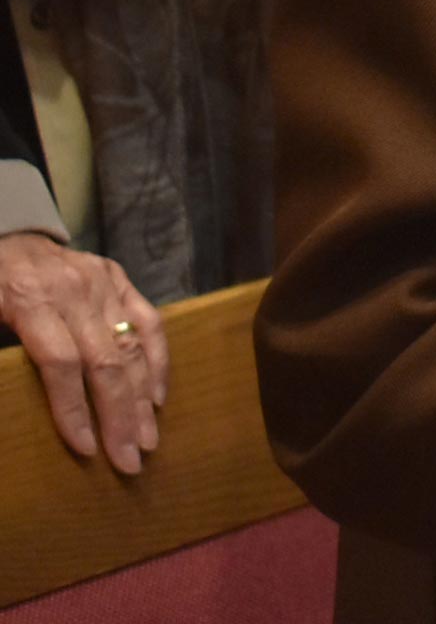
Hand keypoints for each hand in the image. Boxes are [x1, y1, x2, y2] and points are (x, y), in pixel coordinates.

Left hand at [0, 231, 165, 472]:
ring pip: (131, 346)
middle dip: (119, 415)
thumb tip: (6, 416)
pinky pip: (149, 322)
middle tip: (130, 460)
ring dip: (142, 398)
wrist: (6, 238)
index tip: (86, 450)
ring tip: (148, 439)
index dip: (73, 409)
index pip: (60, 363)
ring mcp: (103, 283)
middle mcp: (74, 292)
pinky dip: (158, 361)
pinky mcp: (121, 279)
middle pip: (104, 361)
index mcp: (30, 301)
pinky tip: (157, 396)